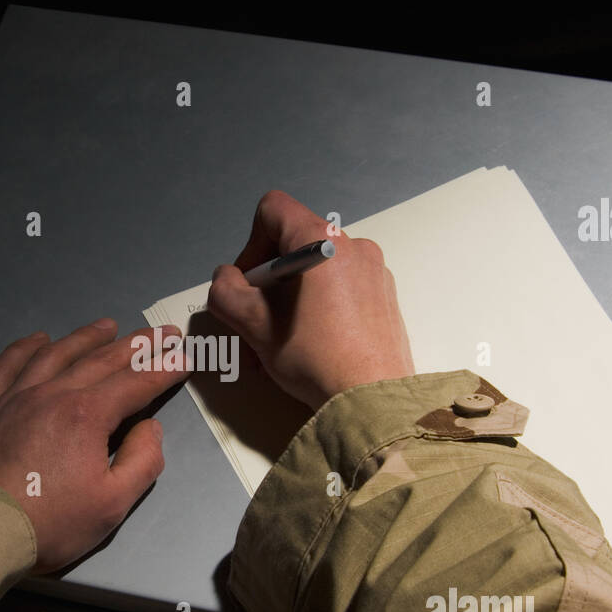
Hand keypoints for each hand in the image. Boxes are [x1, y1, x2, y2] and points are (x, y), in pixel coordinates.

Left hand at [0, 320, 188, 572]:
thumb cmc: (47, 523)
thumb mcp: (111, 505)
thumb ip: (142, 462)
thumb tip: (151, 427)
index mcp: (87, 414)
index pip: (136, 382)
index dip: (164, 368)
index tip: (185, 356)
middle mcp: (52, 393)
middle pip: (101, 360)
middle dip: (137, 344)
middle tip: (161, 331)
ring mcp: (13, 395)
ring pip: (55, 353)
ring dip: (85, 337)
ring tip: (107, 326)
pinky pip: (7, 364)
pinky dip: (26, 347)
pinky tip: (39, 339)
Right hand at [207, 190, 414, 409]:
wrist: (372, 401)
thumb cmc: (313, 357)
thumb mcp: (254, 325)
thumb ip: (226, 292)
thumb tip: (226, 280)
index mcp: (321, 241)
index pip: (272, 211)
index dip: (249, 244)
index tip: (249, 285)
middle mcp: (353, 246)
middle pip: (293, 246)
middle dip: (266, 284)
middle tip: (255, 325)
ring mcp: (375, 270)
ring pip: (315, 272)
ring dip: (287, 302)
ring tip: (278, 346)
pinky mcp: (385, 297)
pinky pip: (340, 289)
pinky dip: (317, 309)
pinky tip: (311, 348)